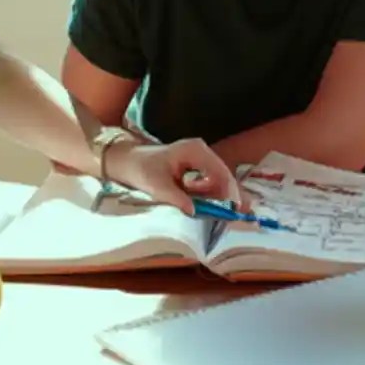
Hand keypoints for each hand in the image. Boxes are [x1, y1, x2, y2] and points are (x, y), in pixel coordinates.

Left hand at [105, 137, 246, 214]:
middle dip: (229, 195)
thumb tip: (194, 211)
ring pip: (218, 180)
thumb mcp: (157, 186)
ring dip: (218, 196)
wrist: (128, 161)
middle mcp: (202, 151)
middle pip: (223, 175)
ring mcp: (200, 158)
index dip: (229, 190)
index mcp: (195, 150)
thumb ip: (176, 198)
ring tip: (216, 210)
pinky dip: (209, 194)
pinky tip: (203, 203)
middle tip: (236, 214)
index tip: (234, 208)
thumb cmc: (141, 169)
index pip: (220, 171)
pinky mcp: (196, 166)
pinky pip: (209, 182)